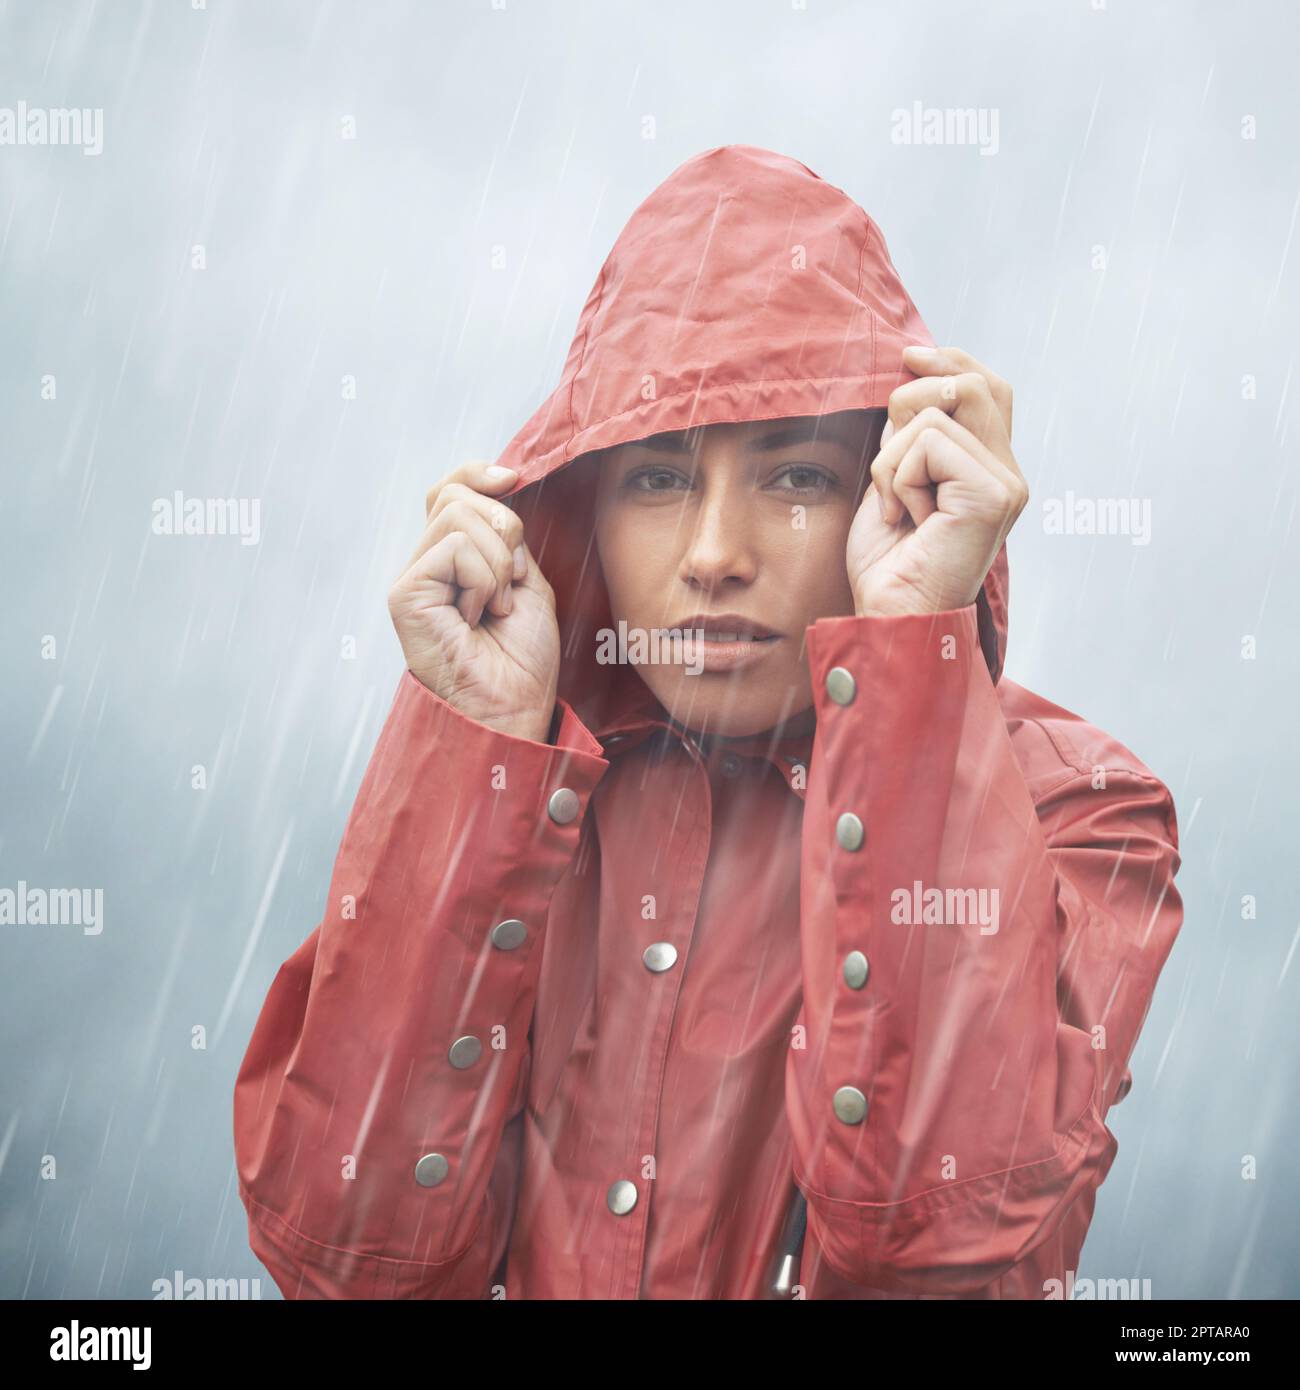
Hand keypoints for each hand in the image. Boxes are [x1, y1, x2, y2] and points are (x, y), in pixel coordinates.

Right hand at [388, 461, 559, 742]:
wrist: (514, 705)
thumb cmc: (523, 657)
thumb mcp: (527, 578)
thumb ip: (507, 533)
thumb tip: (502, 478)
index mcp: (454, 558)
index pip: (450, 488)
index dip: (477, 472)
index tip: (513, 479)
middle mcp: (427, 563)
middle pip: (456, 494)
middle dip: (504, 529)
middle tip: (512, 584)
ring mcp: (412, 577)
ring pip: (458, 516)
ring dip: (498, 562)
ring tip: (496, 606)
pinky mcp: (405, 593)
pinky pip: (455, 548)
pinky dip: (483, 580)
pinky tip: (477, 616)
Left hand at [846, 345, 1026, 616]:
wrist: (889, 614)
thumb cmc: (887, 562)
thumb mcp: (894, 480)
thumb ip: (911, 434)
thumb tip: (911, 374)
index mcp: (989, 468)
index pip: (988, 386)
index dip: (950, 360)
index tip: (910, 356)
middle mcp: (1007, 474)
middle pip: (970, 384)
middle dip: (909, 403)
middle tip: (886, 460)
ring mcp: (1006, 484)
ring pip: (935, 414)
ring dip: (891, 460)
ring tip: (897, 507)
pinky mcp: (992, 495)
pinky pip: (927, 443)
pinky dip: (896, 478)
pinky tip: (906, 519)